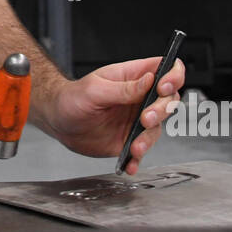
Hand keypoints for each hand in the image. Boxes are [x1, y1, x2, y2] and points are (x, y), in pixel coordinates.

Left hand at [42, 56, 185, 174]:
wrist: (59, 121)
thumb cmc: (72, 98)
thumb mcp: (95, 90)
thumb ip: (123, 88)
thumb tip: (149, 80)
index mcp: (133, 76)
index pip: (164, 69)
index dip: (172, 76)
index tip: (163, 88)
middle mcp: (139, 97)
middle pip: (168, 100)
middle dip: (162, 110)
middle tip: (146, 119)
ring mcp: (136, 119)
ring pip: (158, 128)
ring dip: (149, 138)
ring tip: (135, 146)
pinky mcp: (130, 139)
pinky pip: (143, 149)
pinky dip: (139, 158)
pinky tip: (131, 162)